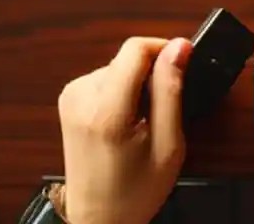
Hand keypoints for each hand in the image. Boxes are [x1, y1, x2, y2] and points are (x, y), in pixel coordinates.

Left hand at [57, 37, 191, 223]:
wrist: (98, 217)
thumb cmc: (133, 191)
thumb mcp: (168, 144)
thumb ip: (171, 90)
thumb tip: (179, 47)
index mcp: (106, 111)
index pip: (136, 49)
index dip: (166, 50)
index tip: (183, 65)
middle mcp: (81, 98)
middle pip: (128, 58)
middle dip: (152, 76)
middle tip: (160, 112)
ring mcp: (71, 98)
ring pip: (119, 66)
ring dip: (137, 85)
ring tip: (142, 121)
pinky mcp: (70, 99)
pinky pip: (107, 77)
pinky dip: (123, 91)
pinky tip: (126, 120)